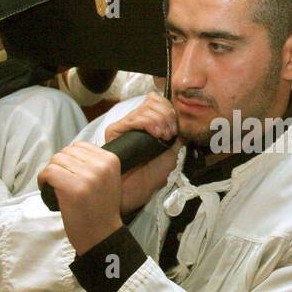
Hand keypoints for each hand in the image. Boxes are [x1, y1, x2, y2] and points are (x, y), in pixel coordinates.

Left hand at [38, 142, 123, 254]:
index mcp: (111, 160)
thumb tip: (71, 153)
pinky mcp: (71, 187)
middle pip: (67, 152)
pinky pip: (48, 172)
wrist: (101, 236)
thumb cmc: (101, 210)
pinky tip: (47, 190)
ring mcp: (87, 176)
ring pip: (56, 160)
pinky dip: (42, 180)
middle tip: (60, 182)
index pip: (81, 146)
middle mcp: (100, 165)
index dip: (70, 159)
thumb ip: (95, 164)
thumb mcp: (108, 180)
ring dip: (50, 172)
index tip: (70, 174)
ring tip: (54, 187)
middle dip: (59, 165)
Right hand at [102, 94, 180, 211]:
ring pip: (144, 108)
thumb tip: (177, 117)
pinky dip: (148, 123)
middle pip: (152, 101)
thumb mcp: (172, 150)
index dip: (169, 110)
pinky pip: (133, 119)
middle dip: (166, 116)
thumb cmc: (153, 174)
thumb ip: (175, 132)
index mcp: (148, 124)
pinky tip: (154, 135)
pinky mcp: (114, 132)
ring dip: (159, 121)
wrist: (138, 190)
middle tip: (169, 134)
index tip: (175, 129)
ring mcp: (124, 126)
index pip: (157, 101)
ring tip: (162, 137)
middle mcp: (135, 122)